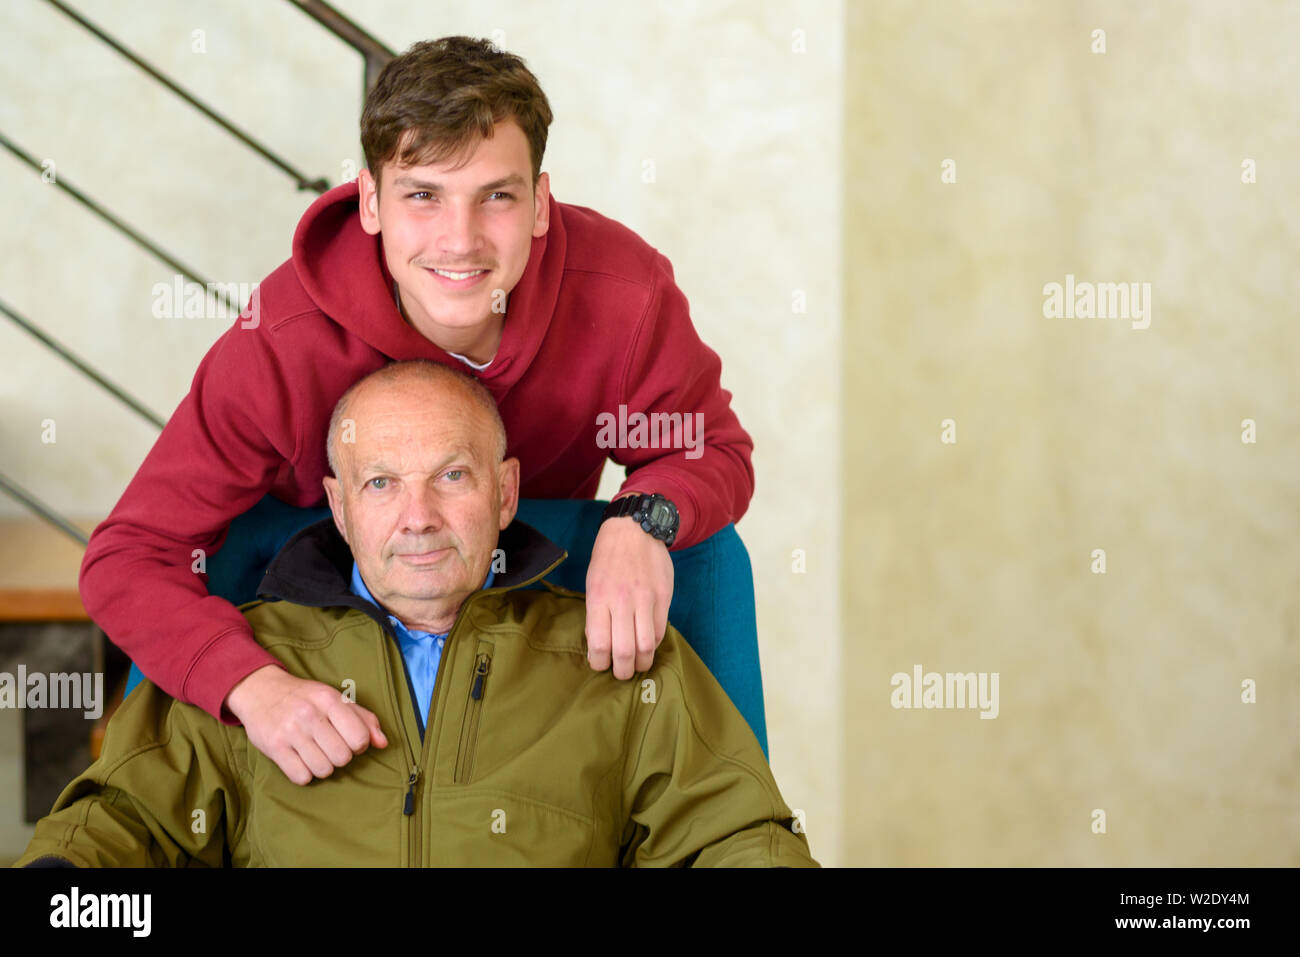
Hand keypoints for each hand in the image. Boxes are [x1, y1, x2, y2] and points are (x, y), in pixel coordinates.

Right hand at [225, 665, 387, 785]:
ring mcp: (290, 732)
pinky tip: (300, 760)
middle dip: (340, 757)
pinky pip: (300, 777)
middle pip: (342, 757)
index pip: (359, 737)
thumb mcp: (335, 698)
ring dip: (322, 767)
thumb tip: (383, 743)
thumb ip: (363, 719)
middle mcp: (309, 715)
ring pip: (323, 770)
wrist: (260, 690)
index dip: (359, 745)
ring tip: (314, 753)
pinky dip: (304, 774)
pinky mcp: (273, 747)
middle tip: (329, 747)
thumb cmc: (304, 697)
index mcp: (329, 700)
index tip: (349, 740)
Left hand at [585, 514, 673, 679]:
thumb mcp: (592, 583)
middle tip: (620, 673)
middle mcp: (623, 601)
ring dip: (642, 663)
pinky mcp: (664, 597)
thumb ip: (597, 614)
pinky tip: (648, 644)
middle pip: (624, 651)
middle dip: (622, 671)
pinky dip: (654, 643)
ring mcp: (646, 599)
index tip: (600, 665)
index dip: (599, 663)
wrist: (634, 529)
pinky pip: (660, 630)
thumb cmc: (608, 557)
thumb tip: (600, 645)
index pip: (599, 645)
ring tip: (637, 665)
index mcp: (599, 598)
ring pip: (646, 645)